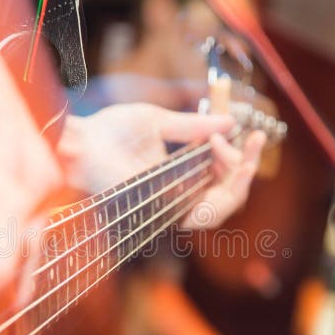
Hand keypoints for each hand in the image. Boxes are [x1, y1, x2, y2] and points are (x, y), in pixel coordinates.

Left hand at [58, 103, 264, 229]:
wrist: (82, 143)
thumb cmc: (110, 131)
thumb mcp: (159, 121)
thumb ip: (194, 126)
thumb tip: (229, 122)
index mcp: (179, 173)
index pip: (222, 178)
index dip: (243, 159)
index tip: (251, 133)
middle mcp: (178, 193)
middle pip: (229, 197)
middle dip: (246, 169)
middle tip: (253, 142)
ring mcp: (172, 205)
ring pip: (222, 208)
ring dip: (238, 178)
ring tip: (232, 150)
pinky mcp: (164, 210)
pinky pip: (203, 214)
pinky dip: (220, 188)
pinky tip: (220, 154)